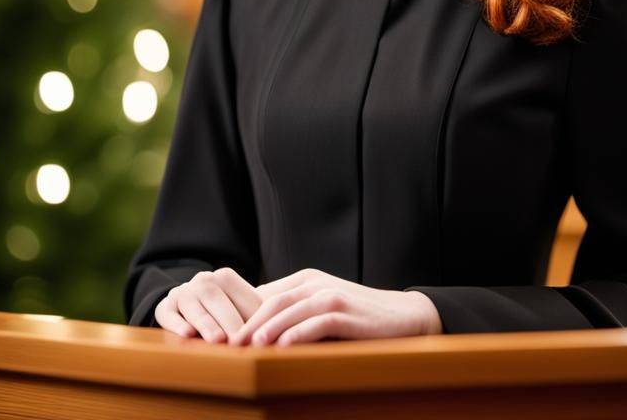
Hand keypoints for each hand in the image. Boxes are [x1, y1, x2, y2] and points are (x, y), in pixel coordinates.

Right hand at [154, 267, 262, 341]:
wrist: (189, 304)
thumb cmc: (224, 312)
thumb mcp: (241, 308)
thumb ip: (256, 316)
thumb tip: (276, 334)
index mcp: (224, 277)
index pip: (240, 294)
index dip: (250, 315)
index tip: (260, 335)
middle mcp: (203, 281)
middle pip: (216, 298)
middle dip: (228, 320)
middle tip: (239, 341)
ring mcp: (182, 293)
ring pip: (193, 305)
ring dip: (206, 323)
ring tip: (217, 340)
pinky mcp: (164, 307)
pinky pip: (168, 313)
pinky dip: (177, 324)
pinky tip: (187, 334)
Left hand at [227, 267, 441, 346]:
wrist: (403, 316)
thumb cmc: (358, 317)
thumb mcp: (322, 309)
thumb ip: (295, 313)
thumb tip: (256, 334)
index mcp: (305, 280)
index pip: (265, 295)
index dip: (242, 315)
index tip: (223, 338)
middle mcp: (315, 283)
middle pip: (272, 301)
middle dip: (248, 323)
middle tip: (228, 346)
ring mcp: (331, 295)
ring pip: (290, 309)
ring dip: (266, 328)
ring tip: (247, 347)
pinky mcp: (346, 312)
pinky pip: (317, 321)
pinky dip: (298, 333)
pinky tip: (283, 346)